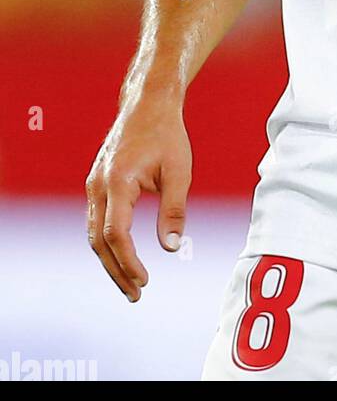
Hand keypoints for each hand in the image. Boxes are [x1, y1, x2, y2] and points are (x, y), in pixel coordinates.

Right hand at [86, 97, 191, 300]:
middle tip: (136, 295)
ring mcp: (93, 184)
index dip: (128, 262)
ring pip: (94, 234)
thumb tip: (171, 248)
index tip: (145, 281)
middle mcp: (98, 185)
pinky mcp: (96, 184)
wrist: (147, 105)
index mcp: (118, 181)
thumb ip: (174, 210)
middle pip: (99, 241)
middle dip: (117, 271)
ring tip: (131, 284)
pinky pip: (97, 221)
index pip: (116, 234)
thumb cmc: (167, 136)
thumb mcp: (180, 171)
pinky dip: (107, 243)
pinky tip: (122, 258)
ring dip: (110, 261)